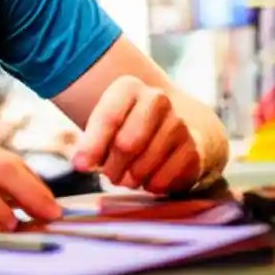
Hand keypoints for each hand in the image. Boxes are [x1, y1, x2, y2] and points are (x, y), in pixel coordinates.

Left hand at [72, 76, 203, 193]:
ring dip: (130, 179)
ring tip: (128, 176)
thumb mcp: (104, 126)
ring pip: (144, 166)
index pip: (108, 117)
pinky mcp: (193, 150)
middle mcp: (157, 99)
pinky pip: (163, 180)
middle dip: (112, 167)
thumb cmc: (127, 128)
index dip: (91, 146)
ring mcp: (179, 124)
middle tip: (109, 175)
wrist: (169, 129)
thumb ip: (90, 143)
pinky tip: (149, 178)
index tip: (80, 166)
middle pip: (127, 144)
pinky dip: (150, 186)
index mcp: (129, 88)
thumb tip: (82, 164)